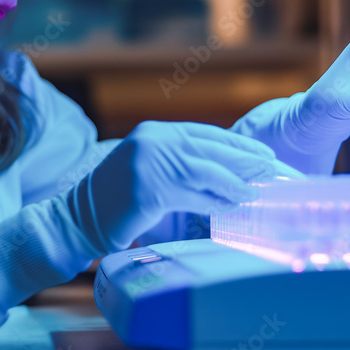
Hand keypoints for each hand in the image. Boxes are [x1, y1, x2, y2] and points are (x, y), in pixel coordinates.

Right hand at [67, 121, 302, 252]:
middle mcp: (153, 141)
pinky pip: (192, 195)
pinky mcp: (149, 189)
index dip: (236, 146)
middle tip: (272, 168)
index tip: (262, 154)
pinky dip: (215, 201)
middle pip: (210, 148)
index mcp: (154, 132)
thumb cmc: (116, 200)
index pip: (205, 135)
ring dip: (235, 182)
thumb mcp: (149, 170)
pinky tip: (231, 206)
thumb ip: (179, 164)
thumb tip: (225, 171)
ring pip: (205, 171)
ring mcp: (149, 163)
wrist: (78, 217)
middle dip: (245, 159)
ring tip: (256, 191)